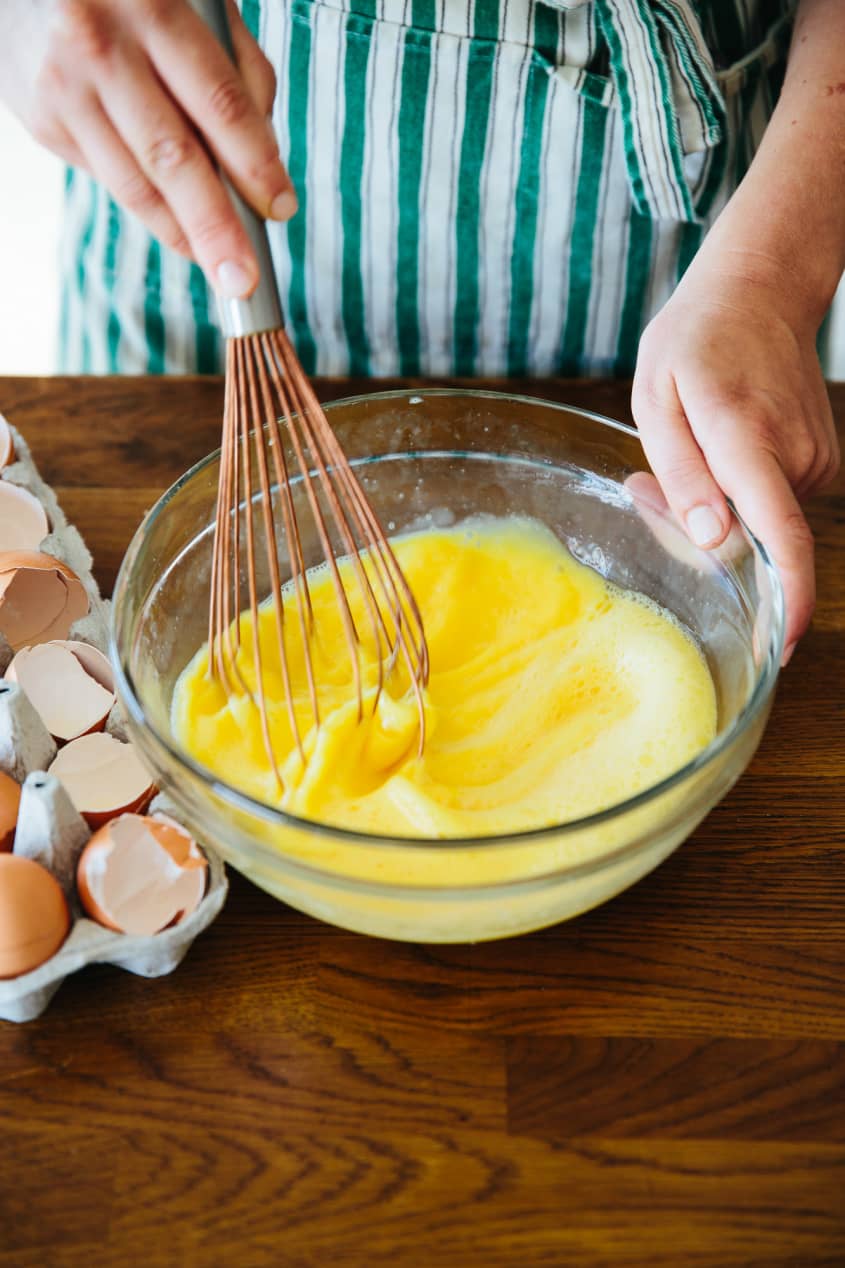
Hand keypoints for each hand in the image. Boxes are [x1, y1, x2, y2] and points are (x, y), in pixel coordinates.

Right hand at [0, 0, 296, 297]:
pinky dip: (149, 205)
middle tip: (244, 279)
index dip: (255, 163)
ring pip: (134, 183)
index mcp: (150, 5)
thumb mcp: (193, 1)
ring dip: (182, 235)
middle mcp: (99, 45)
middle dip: (215, 228)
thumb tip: (265, 161)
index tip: (281, 209)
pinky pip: (109, 177)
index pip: (218, 101)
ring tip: (218, 267)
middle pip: (172, 157)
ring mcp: (62, 88)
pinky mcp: (41, 120)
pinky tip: (174, 218)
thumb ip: (236, 69)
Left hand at [632, 249, 839, 662]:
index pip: (781, 534)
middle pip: (750, 538)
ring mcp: (816, 460)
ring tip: (692, 449)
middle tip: (653, 486)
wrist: (761, 292)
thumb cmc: (697, 340)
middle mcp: (795, 455)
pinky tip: (723, 450)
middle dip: (699, 534)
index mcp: (747, 438)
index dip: (785, 595)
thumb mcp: (658, 397)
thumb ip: (681, 472)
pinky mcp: (820, 462)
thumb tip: (709, 537)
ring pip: (760, 522)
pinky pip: (772, 504)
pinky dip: (740, 495)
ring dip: (717, 510)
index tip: (778, 644)